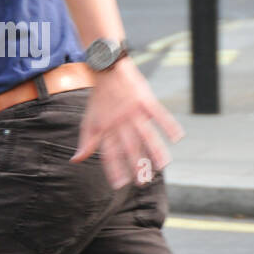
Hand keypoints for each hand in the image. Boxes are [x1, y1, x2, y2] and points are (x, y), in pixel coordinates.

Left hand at [71, 57, 183, 188]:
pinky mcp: (145, 100)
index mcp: (106, 127)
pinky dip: (169, 125)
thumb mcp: (89, 120)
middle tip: (143, 182)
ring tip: (163, 165)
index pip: (109, 152)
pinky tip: (178, 137)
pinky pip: (159, 114)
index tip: (120, 184)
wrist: (106, 68)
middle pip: (129, 146)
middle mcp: (120, 121)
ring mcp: (133, 111)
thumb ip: (86, 142)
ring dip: (155, 150)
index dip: (114, 168)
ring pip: (146, 133)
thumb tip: (76, 161)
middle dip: (136, 165)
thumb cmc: (99, 99)